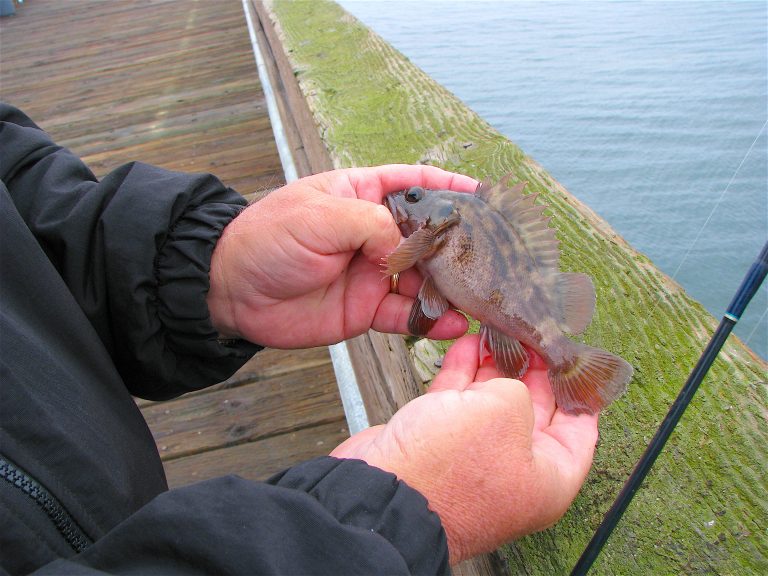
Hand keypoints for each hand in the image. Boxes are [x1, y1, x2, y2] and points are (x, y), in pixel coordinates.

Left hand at [206, 165, 477, 347]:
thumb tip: (410, 252)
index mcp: (363, 194)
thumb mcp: (321, 216)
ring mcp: (374, 273)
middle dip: (459, 245)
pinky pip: (406, 315)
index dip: (451, 187)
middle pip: (429, 236)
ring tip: (478, 295)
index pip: (416, 183)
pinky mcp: (367, 309)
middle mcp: (374, 233)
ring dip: (450, 288)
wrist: (232, 292)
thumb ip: (372, 225)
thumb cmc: (268, 238)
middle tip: (491, 257)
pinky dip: (429, 320)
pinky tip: (451, 323)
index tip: (486, 196)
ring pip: (424, 280)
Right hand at [330, 334, 598, 564]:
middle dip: (532, 370)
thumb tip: (507, 380)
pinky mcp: (438, 443)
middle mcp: (514, 471)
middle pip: (534, 411)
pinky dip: (464, 372)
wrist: (383, 488)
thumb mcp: (508, 411)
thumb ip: (520, 387)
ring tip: (498, 333)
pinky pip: (459, 401)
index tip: (574, 357)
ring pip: (491, 403)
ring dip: (494, 366)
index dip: (578, 389)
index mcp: (547, 478)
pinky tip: (469, 345)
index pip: (580, 429)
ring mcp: (474, 457)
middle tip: (532, 337)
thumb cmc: (449, 470)